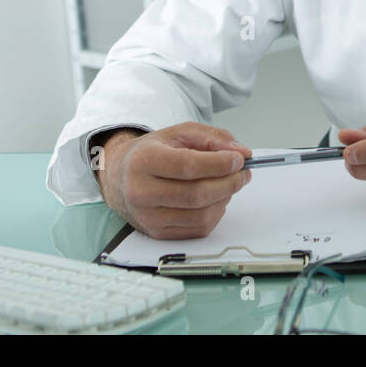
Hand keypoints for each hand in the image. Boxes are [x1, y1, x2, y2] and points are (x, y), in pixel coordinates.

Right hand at [93, 123, 251, 239]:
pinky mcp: (157, 233)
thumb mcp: (181, 133)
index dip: (219, 164)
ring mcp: (148, 217)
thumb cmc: (153, 152)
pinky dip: (215, 213)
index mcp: (144, 160)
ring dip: (225, 199)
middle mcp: (141, 191)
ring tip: (228, 183)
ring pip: (201, 215)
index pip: (188, 166)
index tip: (239, 159)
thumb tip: (242, 153)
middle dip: (229, 183)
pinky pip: (198, 229)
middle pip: (197, 194)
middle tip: (243, 173)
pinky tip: (214, 199)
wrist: (123, 176)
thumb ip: (214, 138)